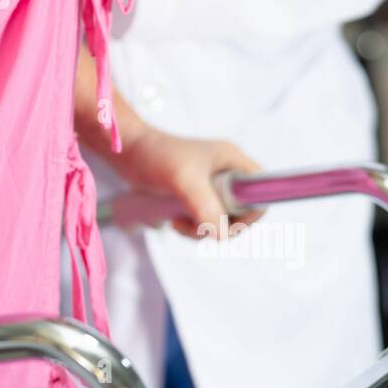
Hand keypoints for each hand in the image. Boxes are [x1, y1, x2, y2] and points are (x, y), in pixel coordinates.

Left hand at [112, 125, 262, 238]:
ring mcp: (210, 185)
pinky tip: (173, 220)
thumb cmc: (154, 156)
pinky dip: (192, 227)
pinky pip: (204, 220)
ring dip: (201, 230)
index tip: (225, 223)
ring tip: (177, 222)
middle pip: (241, 212)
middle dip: (219, 226)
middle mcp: (226, 172)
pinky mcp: (194, 196)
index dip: (251, 212)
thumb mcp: (181, 179)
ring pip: (221, 220)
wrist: (125, 152)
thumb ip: (203, 204)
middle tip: (192, 225)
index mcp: (232, 160)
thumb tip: (221, 235)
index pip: (261, 191)